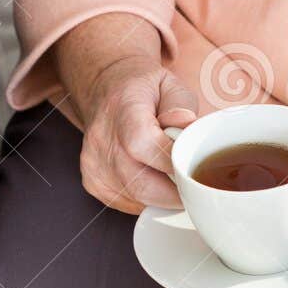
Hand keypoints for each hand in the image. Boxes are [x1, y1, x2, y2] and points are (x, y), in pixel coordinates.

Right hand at [70, 57, 198, 213]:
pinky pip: (128, 203)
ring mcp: (94, 165)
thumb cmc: (140, 89)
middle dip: (176, 191)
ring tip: (172, 175)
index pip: (145, 145)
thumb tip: (186, 126)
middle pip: (142, 184)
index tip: (195, 168)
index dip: (174, 163)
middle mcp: (102, 141)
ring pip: (138, 199)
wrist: (104, 91)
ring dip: (163, 195)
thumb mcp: (169, 83)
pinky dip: (147, 198)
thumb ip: (182, 104)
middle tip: (194, 183)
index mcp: (122, 111)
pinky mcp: (93, 182)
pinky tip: (153, 178)